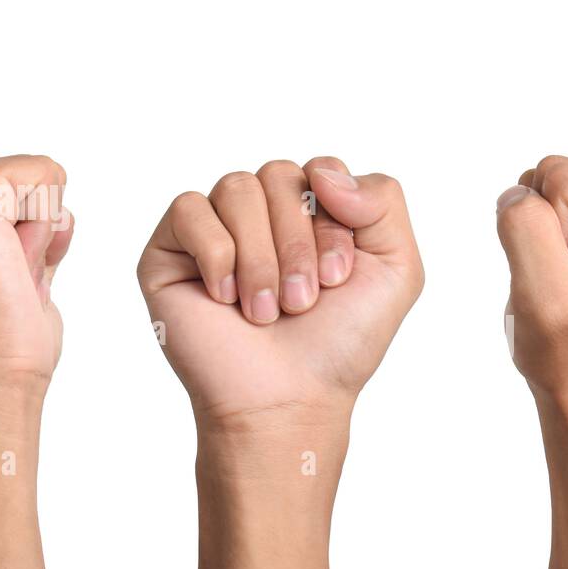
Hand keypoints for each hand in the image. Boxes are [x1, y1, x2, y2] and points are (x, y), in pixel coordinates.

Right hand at [0, 155, 74, 399]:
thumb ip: (2, 231)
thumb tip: (47, 219)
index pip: (3, 186)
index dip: (18, 234)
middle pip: (22, 179)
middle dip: (30, 232)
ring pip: (39, 180)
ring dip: (40, 236)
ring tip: (3, 280)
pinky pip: (50, 177)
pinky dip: (51, 230)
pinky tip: (15, 269)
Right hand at [137, 158, 423, 428]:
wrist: (290, 398)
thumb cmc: (340, 344)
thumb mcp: (397, 268)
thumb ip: (384, 199)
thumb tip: (321, 172)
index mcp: (312, 211)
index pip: (321, 170)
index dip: (334, 221)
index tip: (338, 279)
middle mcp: (262, 214)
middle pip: (279, 174)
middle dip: (297, 243)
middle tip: (302, 302)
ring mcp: (215, 230)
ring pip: (236, 187)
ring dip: (261, 257)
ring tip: (266, 311)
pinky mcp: (170, 252)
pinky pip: (189, 209)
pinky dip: (216, 254)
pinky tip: (225, 298)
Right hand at [496, 155, 567, 401]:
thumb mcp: (542, 293)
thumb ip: (526, 225)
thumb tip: (520, 191)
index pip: (561, 180)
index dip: (546, 231)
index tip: (567, 279)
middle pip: (566, 174)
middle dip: (552, 229)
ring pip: (565, 184)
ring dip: (556, 234)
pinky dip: (565, 234)